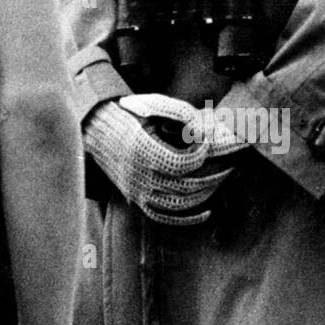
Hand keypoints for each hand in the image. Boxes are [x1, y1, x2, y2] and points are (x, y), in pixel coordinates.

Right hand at [84, 94, 246, 225]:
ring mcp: (137, 190)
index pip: (183, 163)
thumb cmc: (127, 114)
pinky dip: (186, 218)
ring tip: (218, 181)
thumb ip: (177, 113)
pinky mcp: (136, 198)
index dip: (201, 153)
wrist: (95, 129)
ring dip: (203, 194)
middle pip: (185, 186)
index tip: (208, 141)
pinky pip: (163, 216)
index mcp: (143, 150)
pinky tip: (206, 212)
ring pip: (178, 203)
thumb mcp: (149, 106)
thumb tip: (204, 127)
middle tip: (229, 165)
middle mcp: (139, 174)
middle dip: (212, 176)